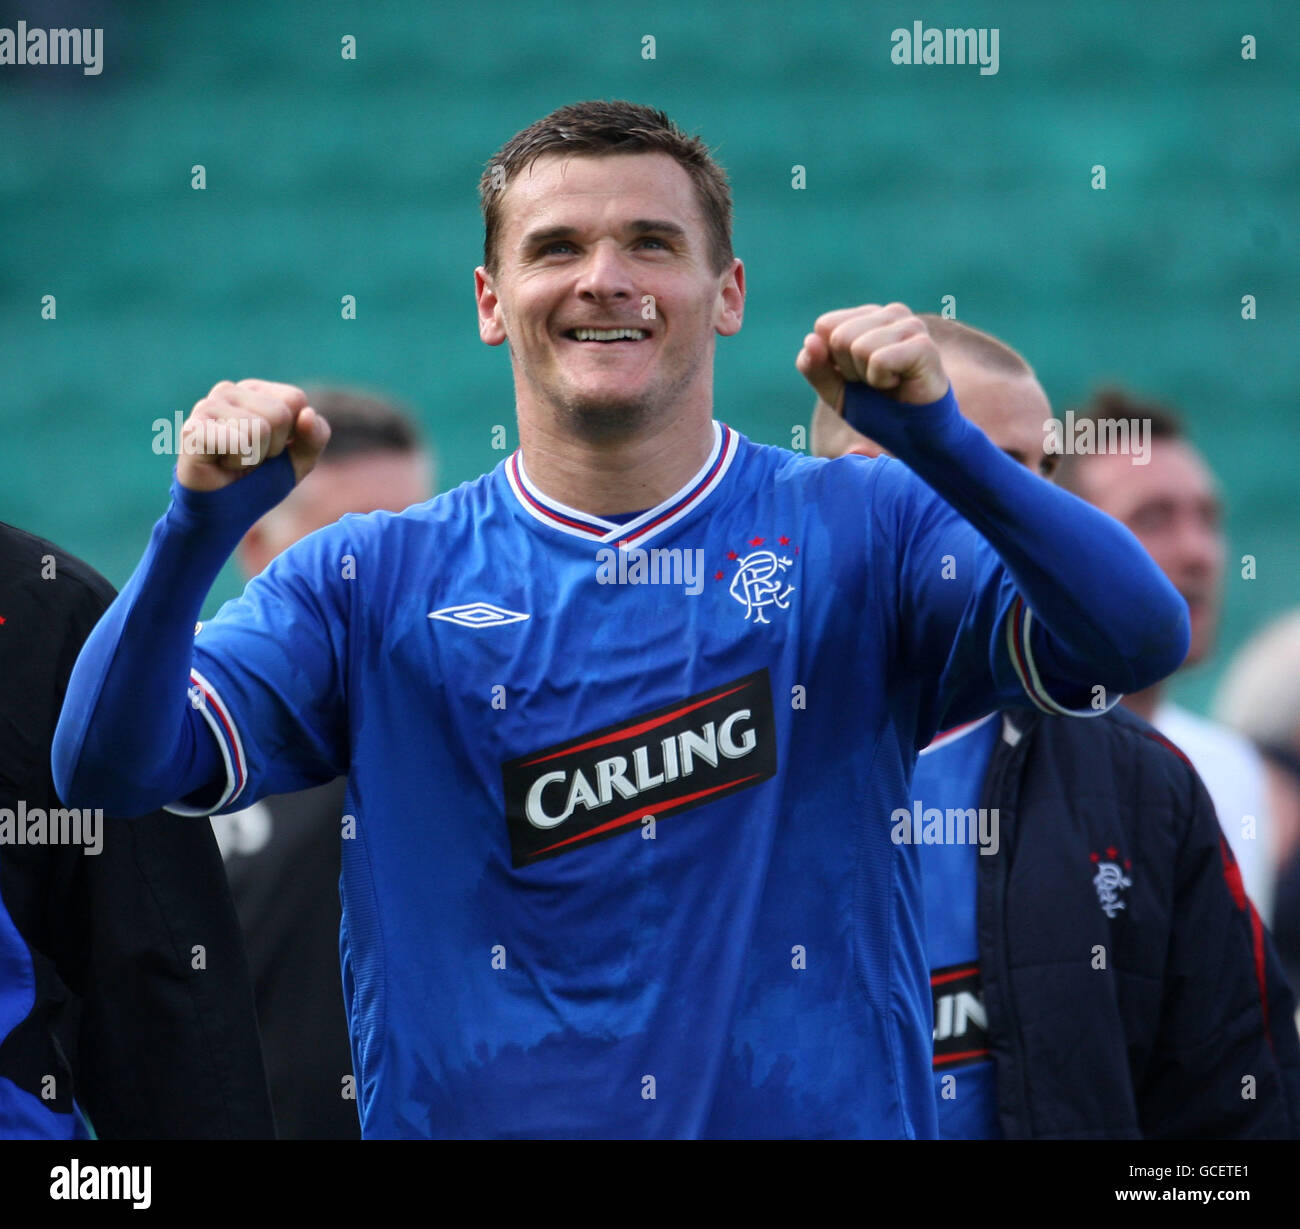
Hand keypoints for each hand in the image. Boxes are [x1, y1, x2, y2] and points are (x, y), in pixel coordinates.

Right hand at [176, 379, 330, 491]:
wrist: (222, 514)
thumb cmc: (258, 482)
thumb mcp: (299, 460)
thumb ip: (315, 436)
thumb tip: (308, 413)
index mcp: (255, 391)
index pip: (296, 399)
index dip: (293, 434)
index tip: (271, 447)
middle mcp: (228, 391)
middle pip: (279, 413)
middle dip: (272, 447)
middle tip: (250, 457)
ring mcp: (207, 406)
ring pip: (259, 428)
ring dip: (253, 457)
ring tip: (233, 461)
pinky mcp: (192, 428)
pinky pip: (238, 441)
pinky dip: (237, 461)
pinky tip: (220, 464)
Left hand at [795, 302, 948, 412]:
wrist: (913, 433)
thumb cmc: (876, 407)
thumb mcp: (834, 390)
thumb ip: (815, 366)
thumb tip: (810, 340)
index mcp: (867, 316)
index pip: (825, 326)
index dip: (831, 359)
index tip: (855, 374)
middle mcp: (891, 313)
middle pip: (839, 336)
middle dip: (849, 370)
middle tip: (873, 382)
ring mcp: (910, 325)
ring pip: (859, 348)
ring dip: (867, 378)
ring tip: (888, 382)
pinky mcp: (923, 345)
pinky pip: (879, 360)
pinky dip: (882, 381)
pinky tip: (899, 383)